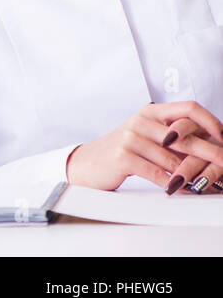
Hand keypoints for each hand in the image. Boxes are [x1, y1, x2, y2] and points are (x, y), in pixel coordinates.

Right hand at [65, 101, 222, 190]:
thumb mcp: (146, 137)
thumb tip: (209, 147)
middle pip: (185, 136)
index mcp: (150, 112)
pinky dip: (173, 185)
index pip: (188, 108)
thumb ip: (172, 138)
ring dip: (191, 175)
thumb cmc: (122, 151)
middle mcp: (140, 121)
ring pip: (172, 160)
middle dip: (211, 153)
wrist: (87, 163)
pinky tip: (182, 190)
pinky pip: (157, 174)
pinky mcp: (123, 157)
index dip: (210, 121)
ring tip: (205, 184)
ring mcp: (130, 138)